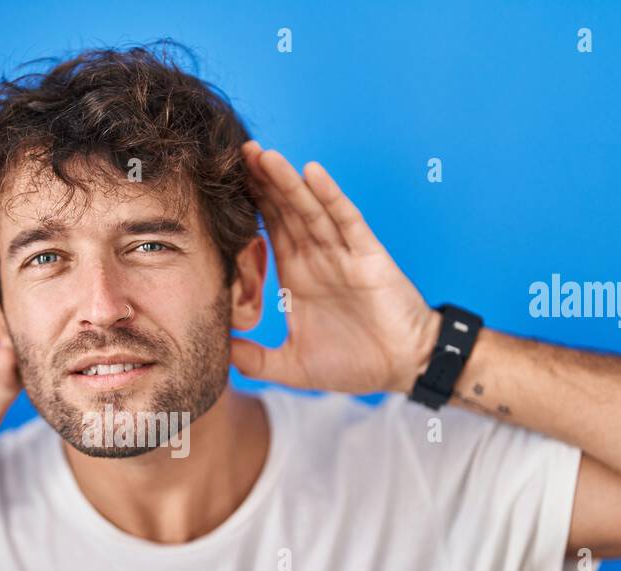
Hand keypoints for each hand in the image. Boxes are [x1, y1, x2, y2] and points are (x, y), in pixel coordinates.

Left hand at [231, 141, 439, 394]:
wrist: (401, 369)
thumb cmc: (353, 364)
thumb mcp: (293, 367)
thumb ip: (256, 360)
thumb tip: (218, 355)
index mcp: (297, 276)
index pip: (268, 232)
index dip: (248, 207)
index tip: (221, 184)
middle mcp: (317, 258)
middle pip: (285, 211)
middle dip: (263, 182)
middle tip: (237, 151)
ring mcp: (343, 254)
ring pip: (310, 210)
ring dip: (288, 182)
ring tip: (264, 155)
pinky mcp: (368, 257)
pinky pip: (347, 221)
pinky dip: (330, 196)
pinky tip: (312, 173)